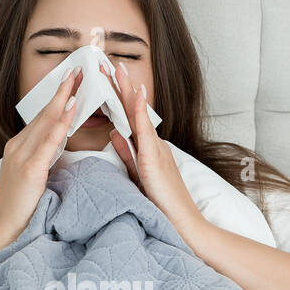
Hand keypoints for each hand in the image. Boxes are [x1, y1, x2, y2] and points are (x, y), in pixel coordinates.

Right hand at [0, 66, 82, 243]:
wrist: (2, 233)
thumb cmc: (20, 211)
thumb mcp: (32, 179)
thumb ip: (44, 160)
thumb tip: (61, 147)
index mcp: (19, 149)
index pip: (42, 118)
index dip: (57, 98)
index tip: (71, 81)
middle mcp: (17, 147)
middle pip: (44, 113)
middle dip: (62, 89)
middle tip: (78, 68)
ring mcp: (21, 157)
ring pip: (46, 121)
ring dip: (63, 97)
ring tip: (78, 78)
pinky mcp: (29, 169)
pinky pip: (48, 141)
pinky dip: (61, 122)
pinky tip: (71, 107)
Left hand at [102, 61, 204, 238]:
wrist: (184, 226)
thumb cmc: (163, 207)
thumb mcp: (138, 176)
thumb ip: (127, 154)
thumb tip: (115, 132)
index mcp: (147, 149)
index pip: (127, 119)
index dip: (116, 98)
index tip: (105, 78)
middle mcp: (153, 145)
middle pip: (132, 111)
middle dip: (119, 86)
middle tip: (107, 62)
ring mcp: (156, 150)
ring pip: (137, 116)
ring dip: (126, 90)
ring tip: (116, 68)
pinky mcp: (156, 160)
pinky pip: (145, 132)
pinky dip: (140, 111)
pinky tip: (135, 94)